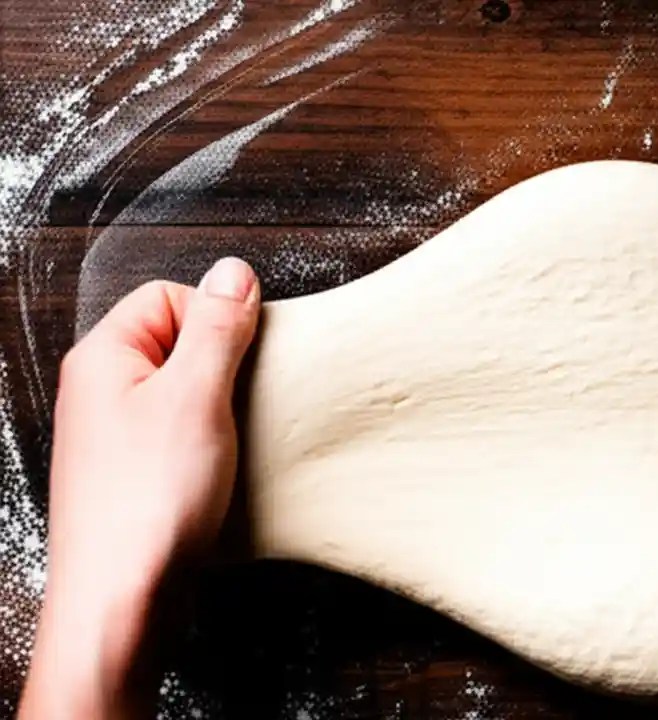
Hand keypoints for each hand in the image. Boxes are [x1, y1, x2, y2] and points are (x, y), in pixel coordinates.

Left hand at [21, 258, 259, 719]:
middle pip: (180, 343)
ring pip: (186, 393)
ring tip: (229, 445)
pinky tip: (219, 473)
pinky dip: (211, 446)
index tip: (242, 361)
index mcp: (103, 356)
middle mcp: (100, 389)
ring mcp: (115, 434)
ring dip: (221, 411)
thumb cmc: (149, 500)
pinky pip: (183, 434)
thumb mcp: (197, 396)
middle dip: (224, 368)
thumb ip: (218, 328)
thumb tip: (235, 271)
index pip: (171, 296)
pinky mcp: (134, 472)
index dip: (217, 321)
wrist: (121, 598)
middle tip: (238, 406)